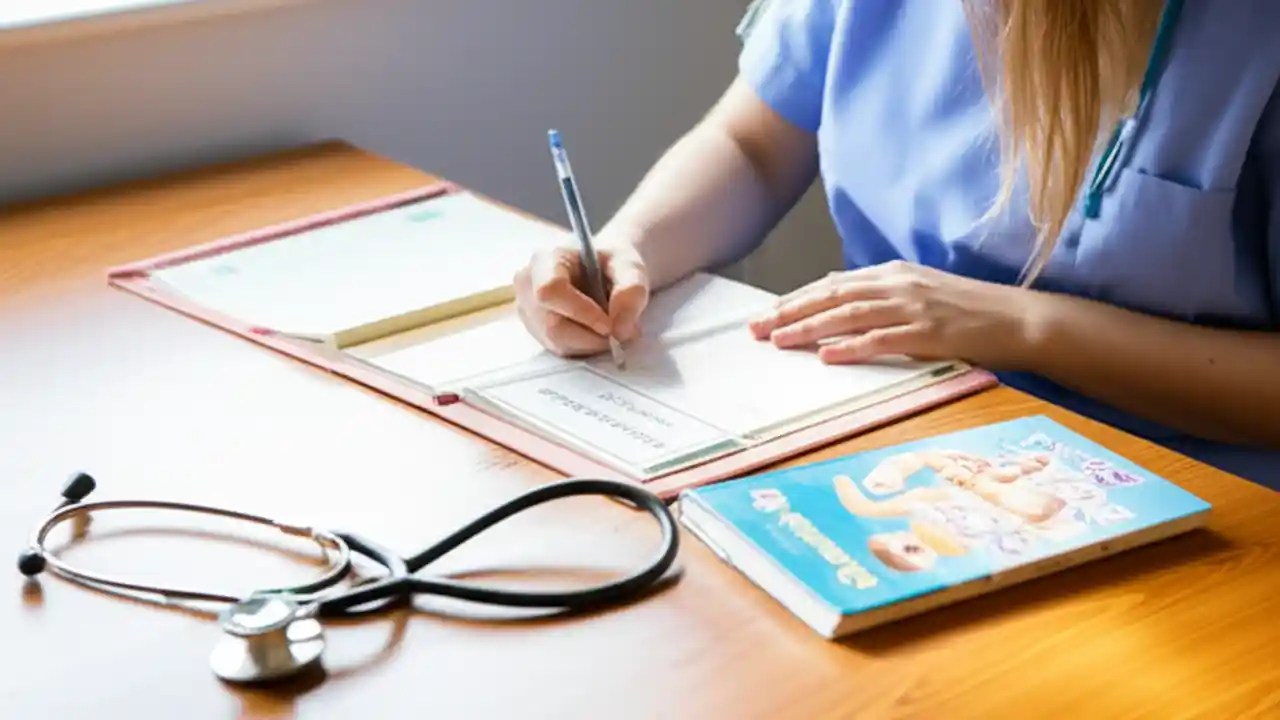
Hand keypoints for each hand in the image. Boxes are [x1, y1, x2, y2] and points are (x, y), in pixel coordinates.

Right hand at [513, 238, 649, 356]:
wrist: (604, 269)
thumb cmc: (613, 263)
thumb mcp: (631, 267)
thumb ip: (631, 291)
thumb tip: (620, 330)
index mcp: (546, 260)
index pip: (551, 291)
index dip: (580, 312)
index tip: (610, 326)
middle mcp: (528, 286)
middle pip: (553, 325)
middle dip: (592, 336)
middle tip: (623, 333)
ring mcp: (528, 311)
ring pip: (557, 343)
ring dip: (591, 344)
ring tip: (614, 330)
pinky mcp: (536, 331)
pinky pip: (560, 349)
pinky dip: (585, 348)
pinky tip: (598, 333)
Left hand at [747, 260, 1036, 367]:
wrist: (1018, 319)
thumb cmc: (968, 311)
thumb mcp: (919, 293)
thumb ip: (880, 296)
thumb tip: (837, 302)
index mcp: (893, 274)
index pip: (832, 285)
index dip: (796, 300)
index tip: (766, 314)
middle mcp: (898, 285)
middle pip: (831, 296)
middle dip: (790, 312)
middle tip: (757, 328)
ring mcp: (913, 308)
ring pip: (848, 316)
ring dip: (810, 328)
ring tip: (779, 340)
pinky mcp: (929, 333)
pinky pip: (881, 340)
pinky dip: (851, 347)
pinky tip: (827, 355)